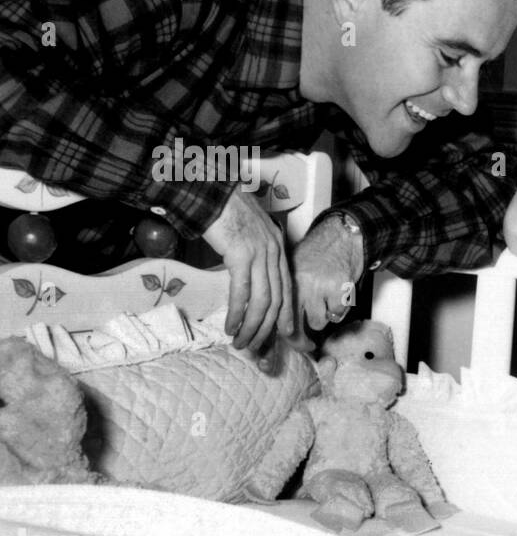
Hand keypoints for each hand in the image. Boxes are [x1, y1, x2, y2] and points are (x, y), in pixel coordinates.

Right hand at [202, 188, 293, 349]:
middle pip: (277, 299)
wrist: (210, 189)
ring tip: (241, 342)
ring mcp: (260, 254)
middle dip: (268, 328)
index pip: (287, 287)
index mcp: (277, 246)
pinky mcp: (241, 255)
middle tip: (257, 346)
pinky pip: (242, 293)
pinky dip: (238, 314)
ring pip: (262, 301)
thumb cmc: (223, 208)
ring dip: (252, 326)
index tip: (285, 333)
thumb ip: (254, 251)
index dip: (286, 312)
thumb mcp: (249, 230)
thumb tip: (248, 273)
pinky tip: (231, 326)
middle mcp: (274, 251)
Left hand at [291, 215, 364, 340]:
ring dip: (324, 317)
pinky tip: (339, 295)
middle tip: (310, 346)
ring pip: (318, 322)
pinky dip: (340, 309)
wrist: (342, 235)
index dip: (279, 336)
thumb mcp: (293, 267)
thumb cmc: (318, 252)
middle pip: (296, 326)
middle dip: (303, 341)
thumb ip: (286, 291)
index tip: (284, 347)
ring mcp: (320, 287)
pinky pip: (338, 315)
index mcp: (286, 279)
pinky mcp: (339, 290)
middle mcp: (300, 284)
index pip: (278, 314)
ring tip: (327, 302)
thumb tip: (279, 323)